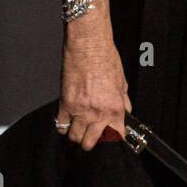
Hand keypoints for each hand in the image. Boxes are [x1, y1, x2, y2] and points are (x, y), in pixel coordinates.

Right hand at [57, 34, 131, 151]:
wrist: (88, 43)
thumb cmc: (105, 57)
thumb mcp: (122, 79)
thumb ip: (123, 99)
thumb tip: (126, 110)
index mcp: (115, 107)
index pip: (115, 137)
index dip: (112, 140)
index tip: (110, 139)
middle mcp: (98, 112)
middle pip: (90, 143)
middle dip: (91, 142)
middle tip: (91, 135)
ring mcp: (80, 109)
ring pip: (74, 137)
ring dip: (76, 134)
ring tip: (79, 126)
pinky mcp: (65, 103)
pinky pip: (60, 125)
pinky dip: (63, 125)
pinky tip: (68, 119)